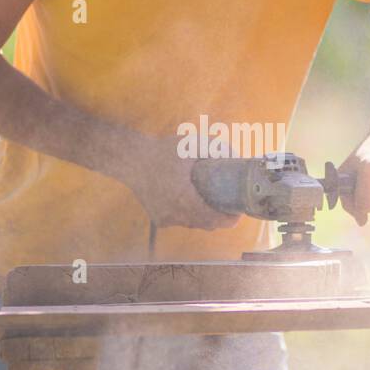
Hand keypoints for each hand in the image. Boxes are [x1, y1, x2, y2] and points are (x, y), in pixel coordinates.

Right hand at [121, 138, 241, 230]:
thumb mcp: (190, 145)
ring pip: (192, 224)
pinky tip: (193, 205)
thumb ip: (214, 148)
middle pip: (206, 225)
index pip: (213, 219)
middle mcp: (175, 214)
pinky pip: (180, 221)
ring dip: (204, 218)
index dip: (229, 219)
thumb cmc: (161, 152)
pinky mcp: (158, 219)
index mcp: (185, 200)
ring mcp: (166, 219)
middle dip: (220, 218)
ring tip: (215, 205)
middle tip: (230, 206)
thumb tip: (234, 154)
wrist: (130, 160)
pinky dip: (189, 215)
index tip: (239, 212)